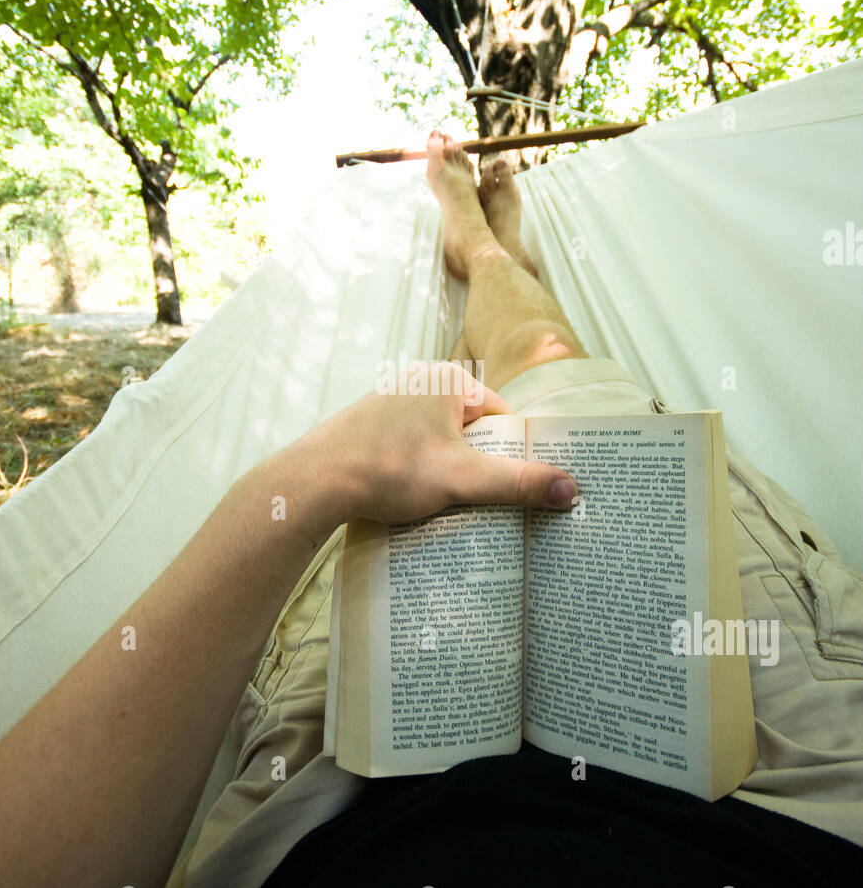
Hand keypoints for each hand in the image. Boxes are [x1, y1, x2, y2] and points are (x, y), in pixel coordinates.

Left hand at [313, 360, 578, 523]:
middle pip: (473, 431)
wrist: (314, 482)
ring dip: (449, 473)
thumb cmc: (389, 469)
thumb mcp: (462, 479)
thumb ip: (517, 483)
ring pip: (441, 443)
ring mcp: (393, 402)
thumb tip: (573, 489)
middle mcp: (421, 382)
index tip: (517, 489)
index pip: (503, 418)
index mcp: (449, 380)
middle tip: (486, 504)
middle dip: (480, 466)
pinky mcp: (371, 425)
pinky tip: (415, 500)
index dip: (513, 455)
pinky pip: (413, 449)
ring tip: (450, 507)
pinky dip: (420, 472)